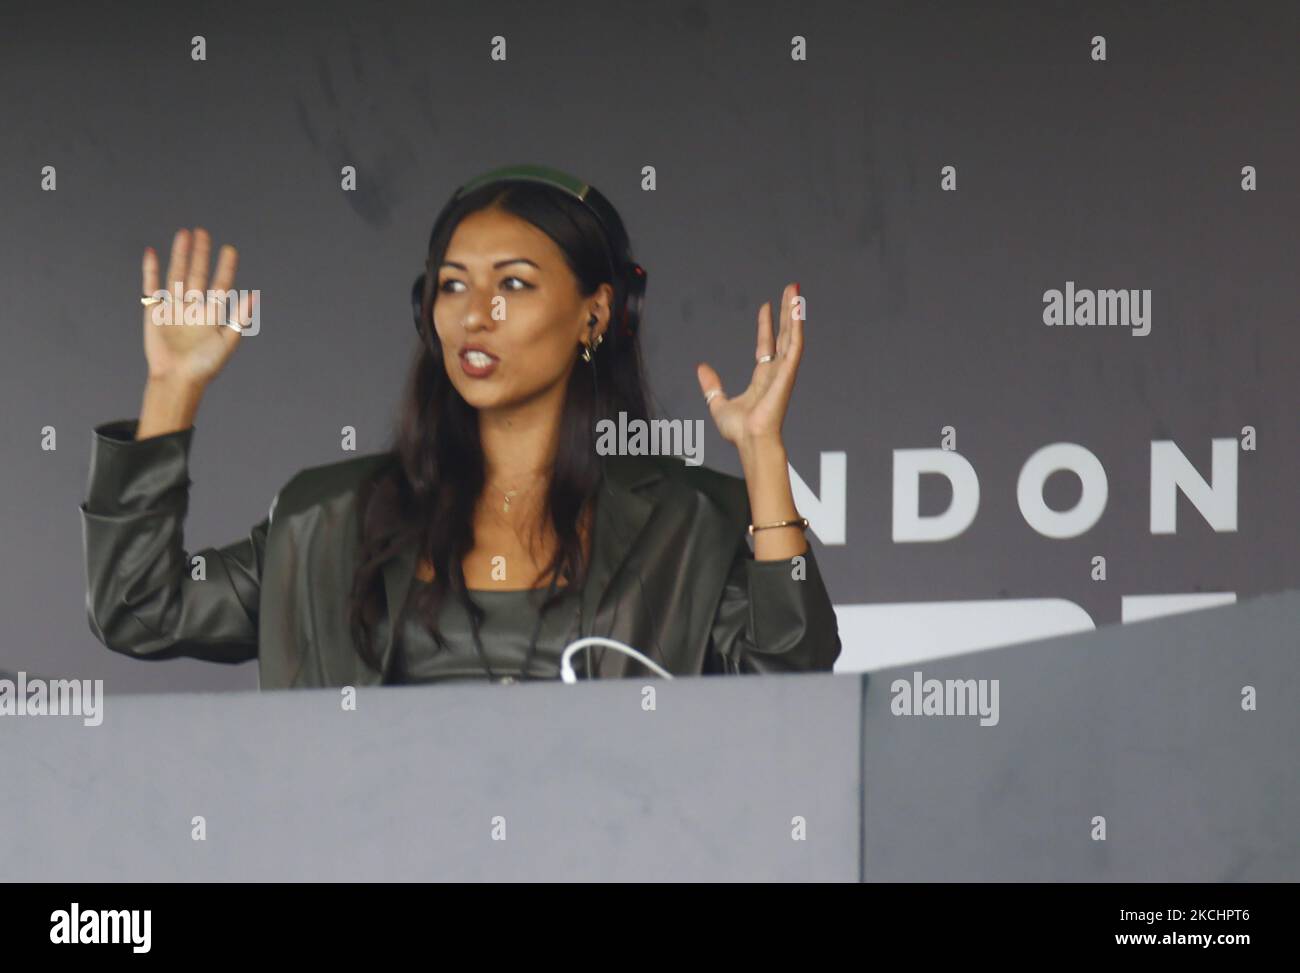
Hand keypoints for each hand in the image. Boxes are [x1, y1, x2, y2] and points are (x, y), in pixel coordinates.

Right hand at [142, 227, 253, 386]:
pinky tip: (152, 252)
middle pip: (197, 273)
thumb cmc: (204, 365)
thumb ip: (239, 319)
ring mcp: (174, 306)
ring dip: (180, 255)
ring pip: (177, 274)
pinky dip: (150, 269)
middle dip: (200, 254)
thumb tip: (254, 297)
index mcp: (212, 313)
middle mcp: (193, 307)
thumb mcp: (226, 342)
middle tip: (203, 232)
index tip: (229, 249)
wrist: (177, 378)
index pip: (220, 284)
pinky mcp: (154, 310)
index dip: (225, 267)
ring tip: (184, 234)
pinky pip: (151, 286)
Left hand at [696, 281, 803, 448]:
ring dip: (794, 312)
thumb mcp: (718, 403)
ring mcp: (784, 371)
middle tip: (790, 290)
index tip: (766, 307)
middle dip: (786, 312)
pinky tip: (797, 309)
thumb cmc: (740, 431)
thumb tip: (701, 368)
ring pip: (792, 335)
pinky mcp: (788, 373)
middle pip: (783, 335)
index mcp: (763, 378)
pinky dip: (798, 326)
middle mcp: (776, 372)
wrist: (749, 441)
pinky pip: (795, 345)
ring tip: (795, 291)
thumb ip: (712, 385)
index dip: (766, 326)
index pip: (766, 345)